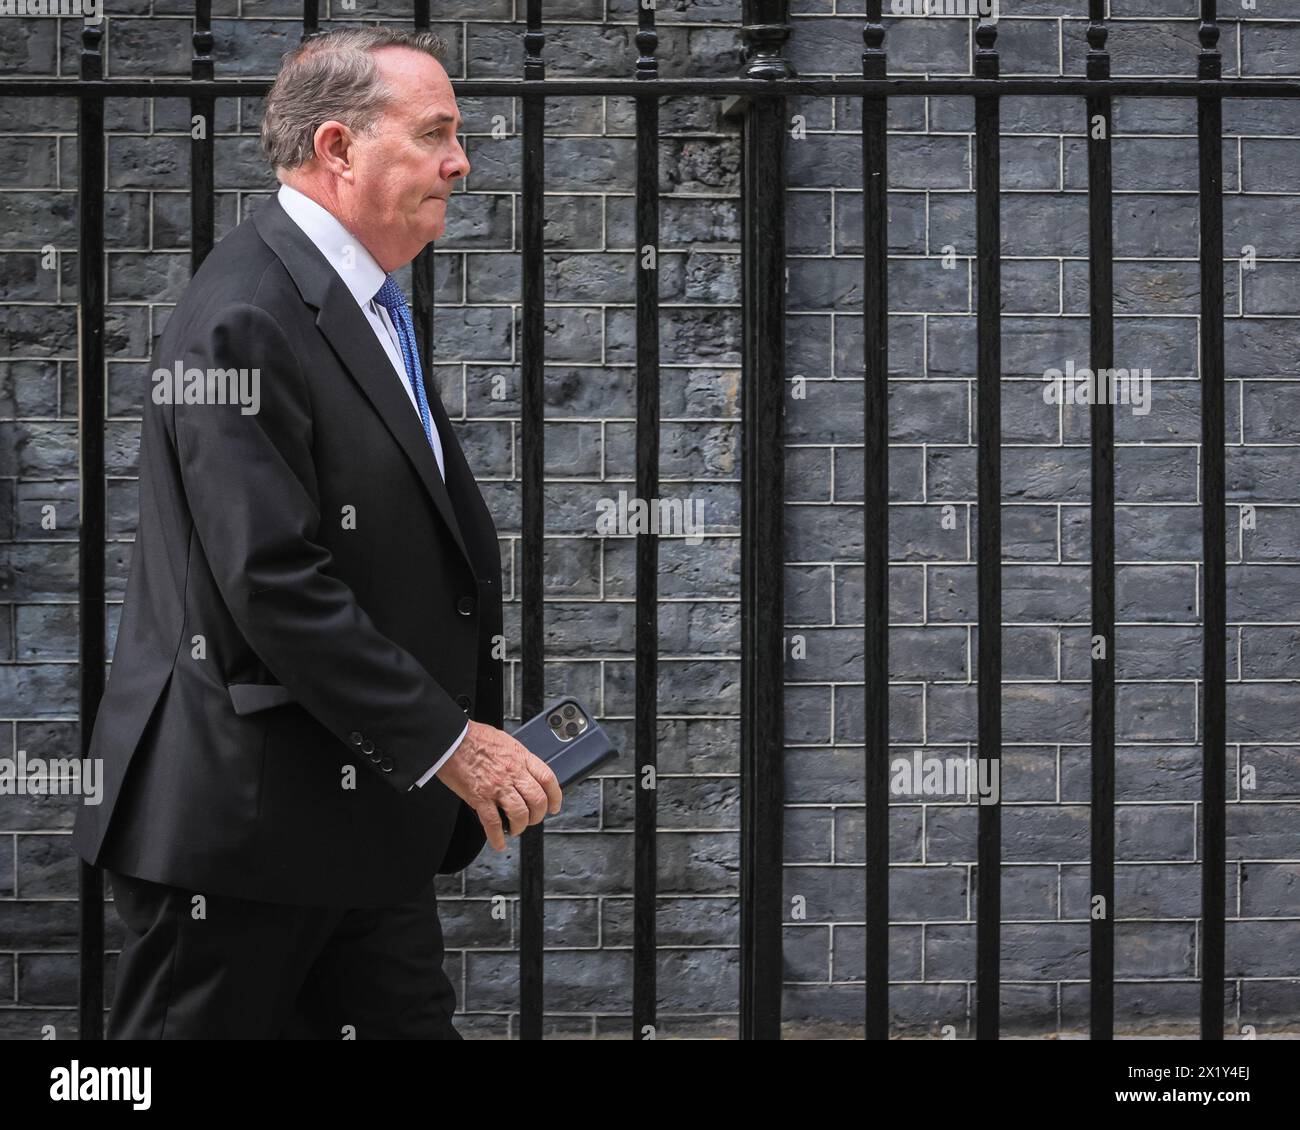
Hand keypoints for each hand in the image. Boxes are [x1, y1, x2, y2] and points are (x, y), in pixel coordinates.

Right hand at [435, 720, 561, 850]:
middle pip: (537, 800)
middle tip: (532, 819)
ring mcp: (497, 786)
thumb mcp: (505, 741)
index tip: (554, 805)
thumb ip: (517, 757)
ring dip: (520, 826)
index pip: (548, 779)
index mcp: (520, 758)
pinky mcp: (479, 797)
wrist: (451, 738)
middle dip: (538, 815)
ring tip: (515, 829)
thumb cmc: (473, 737)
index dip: (555, 796)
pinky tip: (498, 842)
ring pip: (520, 814)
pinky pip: (493, 823)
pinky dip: (497, 837)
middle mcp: (512, 772)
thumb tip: (523, 768)